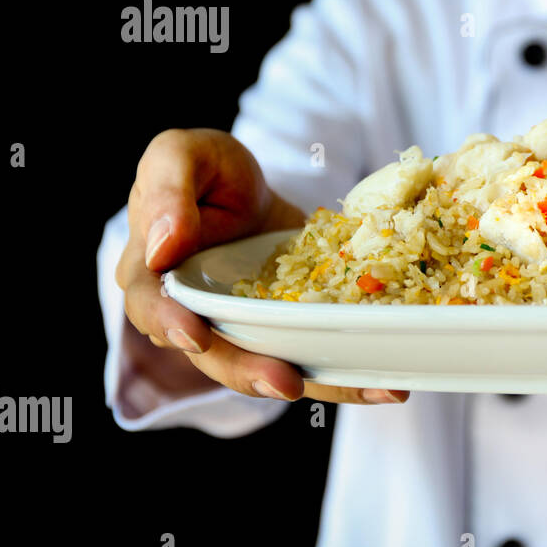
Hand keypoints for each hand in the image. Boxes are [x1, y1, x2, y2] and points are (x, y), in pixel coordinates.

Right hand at [115, 128, 409, 405]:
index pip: (155, 308)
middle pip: (217, 355)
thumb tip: (162, 247)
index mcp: (155, 278)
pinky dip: (351, 374)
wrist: (248, 187)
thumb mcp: (181, 155)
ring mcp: (247, 329)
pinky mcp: (288, 330)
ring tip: (370, 390)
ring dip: (317, 385)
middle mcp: (197, 317)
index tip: (196, 333)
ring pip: (274, 366)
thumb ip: (167, 191)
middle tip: (287, 382)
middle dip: (251, 371)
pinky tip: (391, 385)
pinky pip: (315, 356)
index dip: (172, 323)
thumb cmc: (205, 169)